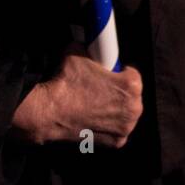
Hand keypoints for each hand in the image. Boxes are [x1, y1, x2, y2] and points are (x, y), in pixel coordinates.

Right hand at [12, 54, 143, 146]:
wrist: (50, 112)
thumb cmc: (65, 83)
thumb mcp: (77, 52)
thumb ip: (88, 46)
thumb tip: (86, 42)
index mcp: (131, 85)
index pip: (132, 74)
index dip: (119, 71)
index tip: (110, 72)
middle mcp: (134, 108)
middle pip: (132, 95)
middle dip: (119, 91)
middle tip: (101, 88)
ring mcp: (125, 127)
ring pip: (126, 113)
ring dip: (116, 109)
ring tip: (96, 104)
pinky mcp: (116, 142)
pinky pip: (117, 130)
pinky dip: (109, 125)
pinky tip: (94, 118)